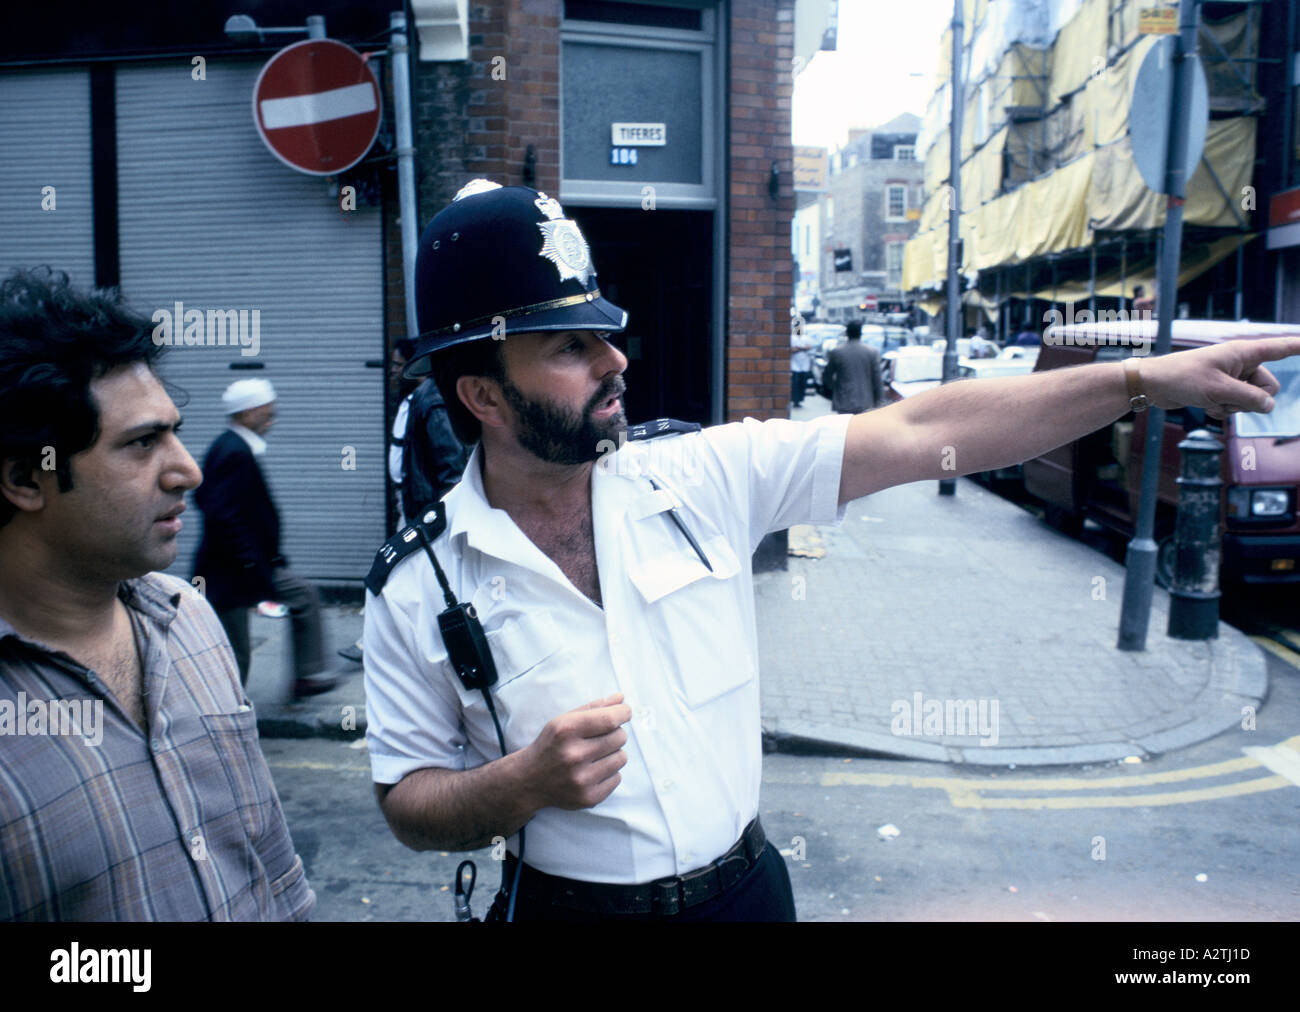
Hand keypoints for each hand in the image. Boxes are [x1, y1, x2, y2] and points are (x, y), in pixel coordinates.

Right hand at [522, 693, 631, 810]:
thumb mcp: (564, 721)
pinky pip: (617, 777)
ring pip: (622, 757)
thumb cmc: (552, 744)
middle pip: (619, 737)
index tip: (625, 712)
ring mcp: (581, 779)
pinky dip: (609, 772)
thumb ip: (593, 708)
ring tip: (595, 755)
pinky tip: (592, 771)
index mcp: (566, 730)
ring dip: (613, 753)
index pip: (609, 719)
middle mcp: (573, 755)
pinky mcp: (589, 797)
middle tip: (601, 736)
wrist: (529, 780)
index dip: (623, 713)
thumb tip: (621, 698)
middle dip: (615, 733)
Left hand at [1142, 337, 1299, 418]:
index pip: (1280, 348)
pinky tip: (1205, 406)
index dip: (1299, 346)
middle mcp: (1241, 363)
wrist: (1153, 385)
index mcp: (1243, 353)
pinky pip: (1235, 406)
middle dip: (1250, 400)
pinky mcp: (1221, 391)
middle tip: (1225, 397)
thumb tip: (1270, 406)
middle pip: (1268, 388)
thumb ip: (1248, 398)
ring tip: (1211, 401)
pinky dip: (1223, 410)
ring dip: (1233, 407)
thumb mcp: (1218, 390)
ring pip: (1251, 401)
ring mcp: (1232, 378)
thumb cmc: (1182, 378)